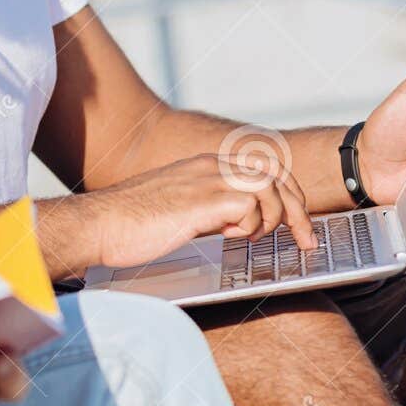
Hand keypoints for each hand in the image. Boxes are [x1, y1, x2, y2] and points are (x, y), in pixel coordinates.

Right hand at [87, 153, 316, 269]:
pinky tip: (226, 237)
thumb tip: (236, 222)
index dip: (289, 196)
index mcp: (205, 164)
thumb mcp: (179, 206)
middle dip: (298, 210)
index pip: (266, 170)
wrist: (100, 224)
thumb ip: (209, 207)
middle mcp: (210, 165)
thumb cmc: (130, 223)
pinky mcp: (202, 201)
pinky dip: (248, 227)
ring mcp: (206, 180)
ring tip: (249, 238)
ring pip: (269, 189)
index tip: (298, 225)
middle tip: (306, 240)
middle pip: (277, 176)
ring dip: (271, 219)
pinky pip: (249, 208)